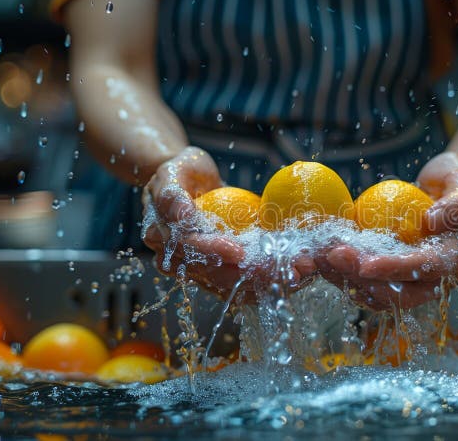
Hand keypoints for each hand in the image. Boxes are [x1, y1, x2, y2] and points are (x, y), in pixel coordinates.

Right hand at [141, 147, 314, 302]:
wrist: (187, 184)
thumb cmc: (180, 172)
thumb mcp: (171, 174)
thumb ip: (171, 194)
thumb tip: (182, 213)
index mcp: (161, 238)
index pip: (189, 248)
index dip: (213, 251)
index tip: (238, 250)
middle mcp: (178, 260)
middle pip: (215, 273)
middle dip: (249, 274)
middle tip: (279, 268)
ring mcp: (200, 270)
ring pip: (232, 284)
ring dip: (265, 283)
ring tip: (296, 275)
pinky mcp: (220, 271)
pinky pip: (243, 283)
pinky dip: (267, 282)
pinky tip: (293, 278)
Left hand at [317, 152, 457, 310]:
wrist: (447, 188)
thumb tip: (433, 221)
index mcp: (457, 259)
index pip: (426, 270)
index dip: (396, 270)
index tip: (365, 265)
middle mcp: (436, 277)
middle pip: (399, 293)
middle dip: (363, 279)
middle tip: (333, 256)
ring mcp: (413, 279)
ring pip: (378, 294)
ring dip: (347, 279)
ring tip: (320, 257)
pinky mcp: (393, 275)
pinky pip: (367, 283)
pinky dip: (344, 274)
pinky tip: (322, 257)